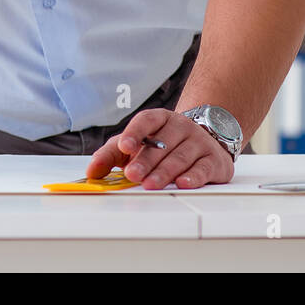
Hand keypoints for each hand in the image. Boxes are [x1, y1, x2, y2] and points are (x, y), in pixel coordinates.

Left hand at [86, 108, 235, 189]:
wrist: (205, 140)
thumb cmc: (164, 144)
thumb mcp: (136, 144)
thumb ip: (111, 155)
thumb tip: (92, 171)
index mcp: (160, 119)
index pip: (146, 120)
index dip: (135, 132)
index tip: (125, 146)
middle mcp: (181, 127)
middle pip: (162, 144)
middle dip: (146, 161)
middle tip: (133, 174)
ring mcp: (199, 142)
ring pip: (180, 157)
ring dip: (164, 172)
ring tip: (150, 184)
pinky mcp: (213, 160)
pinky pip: (202, 168)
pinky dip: (192, 176)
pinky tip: (182, 183)